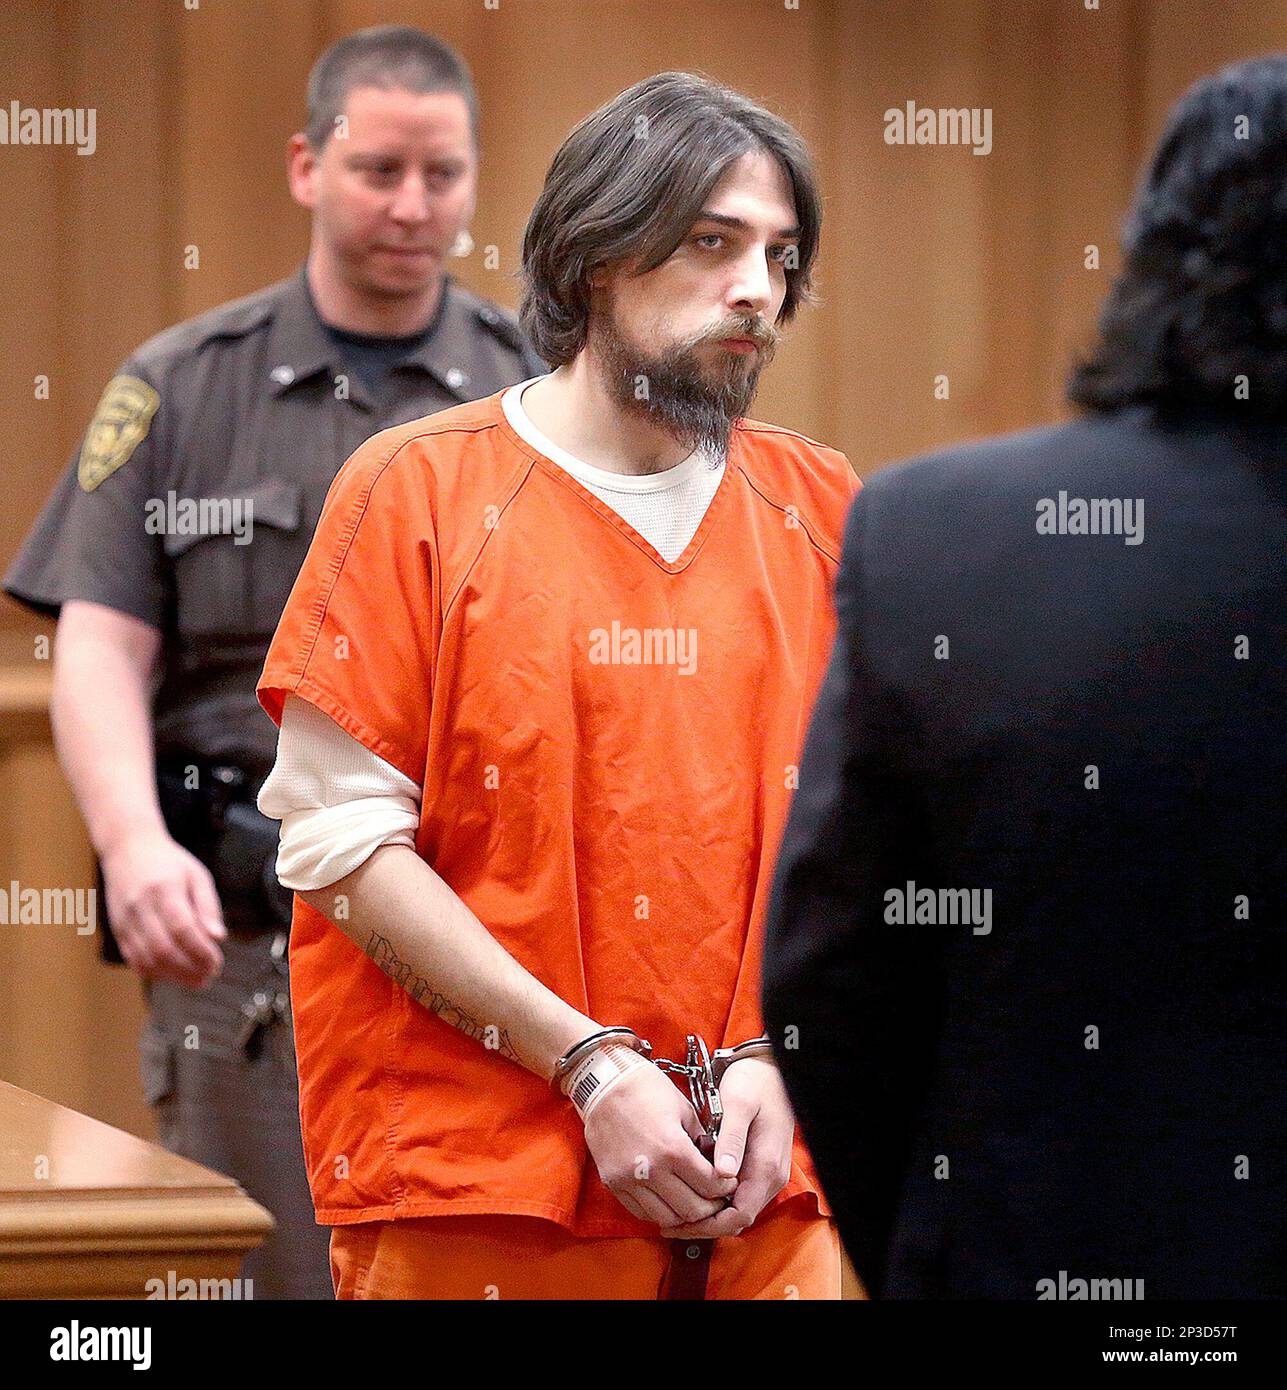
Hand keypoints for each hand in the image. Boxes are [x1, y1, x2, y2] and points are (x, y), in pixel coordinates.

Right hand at [99, 828, 225, 987]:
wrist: (128, 850)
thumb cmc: (169, 863)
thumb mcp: (198, 876)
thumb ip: (208, 907)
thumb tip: (218, 938)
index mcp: (164, 889)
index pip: (183, 929)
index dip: (200, 952)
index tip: (217, 963)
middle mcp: (140, 906)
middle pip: (163, 949)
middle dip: (189, 969)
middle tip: (209, 976)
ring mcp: (124, 920)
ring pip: (147, 959)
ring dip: (173, 976)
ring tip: (196, 979)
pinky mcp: (117, 930)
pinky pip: (134, 959)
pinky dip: (155, 972)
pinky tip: (173, 973)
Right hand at [581, 1058, 738, 1227]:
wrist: (604, 1084)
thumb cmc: (647, 1090)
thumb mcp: (684, 1109)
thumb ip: (701, 1141)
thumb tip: (717, 1165)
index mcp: (673, 1148)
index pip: (709, 1186)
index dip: (725, 1189)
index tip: (728, 1185)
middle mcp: (650, 1169)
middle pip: (691, 1210)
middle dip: (710, 1207)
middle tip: (716, 1199)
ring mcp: (628, 1180)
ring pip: (666, 1219)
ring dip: (684, 1215)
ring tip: (692, 1202)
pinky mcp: (612, 1184)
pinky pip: (641, 1213)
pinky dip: (659, 1212)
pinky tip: (668, 1199)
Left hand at [657, 1057, 794, 1239]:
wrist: (769, 1070)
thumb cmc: (754, 1083)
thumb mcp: (739, 1104)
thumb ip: (731, 1138)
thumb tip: (723, 1173)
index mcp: (766, 1166)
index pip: (740, 1214)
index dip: (710, 1224)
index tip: (680, 1221)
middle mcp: (769, 1177)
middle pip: (736, 1219)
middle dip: (703, 1225)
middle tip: (668, 1224)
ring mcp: (764, 1174)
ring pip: (735, 1210)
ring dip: (707, 1215)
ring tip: (673, 1212)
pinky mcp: (755, 1168)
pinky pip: (735, 1196)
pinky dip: (713, 1201)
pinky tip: (689, 1193)